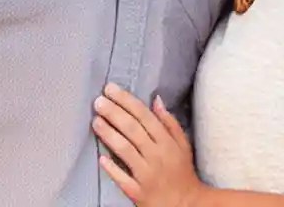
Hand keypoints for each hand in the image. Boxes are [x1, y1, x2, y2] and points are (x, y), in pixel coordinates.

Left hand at [93, 83, 206, 206]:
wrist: (187, 205)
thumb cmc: (182, 172)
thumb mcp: (183, 145)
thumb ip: (169, 122)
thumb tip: (156, 100)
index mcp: (167, 143)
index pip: (144, 116)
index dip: (126, 101)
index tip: (111, 89)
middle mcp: (157, 156)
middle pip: (133, 130)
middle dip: (114, 113)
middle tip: (98, 101)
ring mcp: (147, 175)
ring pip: (125, 151)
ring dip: (109, 135)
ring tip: (96, 121)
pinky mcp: (138, 193)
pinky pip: (123, 179)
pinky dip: (112, 168)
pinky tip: (101, 157)